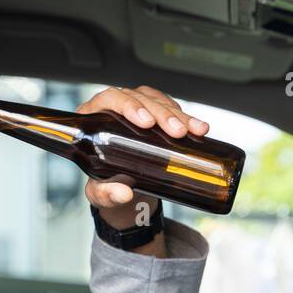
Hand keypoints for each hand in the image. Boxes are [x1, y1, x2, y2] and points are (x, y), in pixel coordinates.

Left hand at [79, 85, 209, 237]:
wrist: (124, 189)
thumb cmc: (105, 185)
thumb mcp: (99, 193)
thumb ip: (106, 194)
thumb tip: (123, 194)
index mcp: (95, 118)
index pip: (111, 100)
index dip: (130, 105)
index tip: (146, 122)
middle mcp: (116, 109)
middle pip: (140, 99)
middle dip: (162, 114)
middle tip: (177, 132)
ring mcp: (138, 110)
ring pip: (159, 102)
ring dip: (179, 115)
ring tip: (195, 130)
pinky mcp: (155, 115)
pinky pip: (171, 109)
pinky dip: (186, 118)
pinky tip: (197, 128)